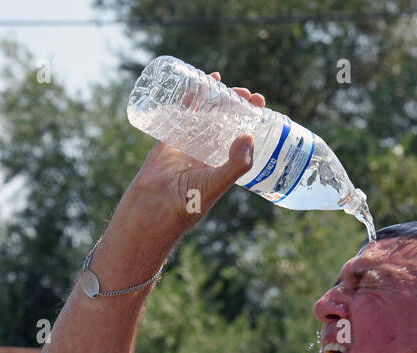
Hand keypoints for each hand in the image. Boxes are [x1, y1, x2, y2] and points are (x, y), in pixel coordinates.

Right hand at [119, 72, 263, 237]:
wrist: (156, 206)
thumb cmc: (190, 201)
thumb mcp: (219, 184)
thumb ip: (237, 164)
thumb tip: (249, 135)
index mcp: (222, 163)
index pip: (242, 135)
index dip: (251, 119)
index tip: (260, 104)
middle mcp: (207, 151)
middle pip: (225, 120)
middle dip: (236, 105)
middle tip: (246, 93)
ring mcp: (189, 142)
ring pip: (205, 113)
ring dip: (216, 97)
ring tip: (226, 84)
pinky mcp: (170, 136)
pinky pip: (181, 111)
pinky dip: (191, 95)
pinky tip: (201, 81)